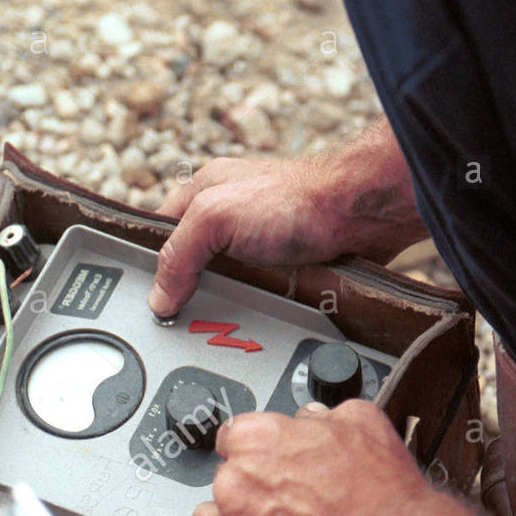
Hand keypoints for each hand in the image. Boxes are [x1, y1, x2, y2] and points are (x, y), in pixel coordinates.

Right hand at [148, 158, 341, 317]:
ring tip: (225, 323)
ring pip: (229, 285)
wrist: (362, 215)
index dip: (155, 267)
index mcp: (204, 192)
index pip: (162, 235)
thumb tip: (160, 296)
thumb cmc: (297, 200)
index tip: (153, 301)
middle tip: (188, 318)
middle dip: (193, 291)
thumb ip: (180, 253)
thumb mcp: (217, 217)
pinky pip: (262, 295)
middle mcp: (230, 216)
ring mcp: (259, 243)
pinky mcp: (287, 265)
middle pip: (195, 264)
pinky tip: (258, 319)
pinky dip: (259, 308)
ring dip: (229, 304)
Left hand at [192, 400, 434, 515]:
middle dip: (252, 492)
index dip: (256, 451)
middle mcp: (235, 487)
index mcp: (256, 442)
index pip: (232, 437)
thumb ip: (321, 416)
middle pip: (225, 483)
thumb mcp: (362, 424)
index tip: (266, 463)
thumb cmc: (384, 498)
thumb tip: (312, 420)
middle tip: (288, 506)